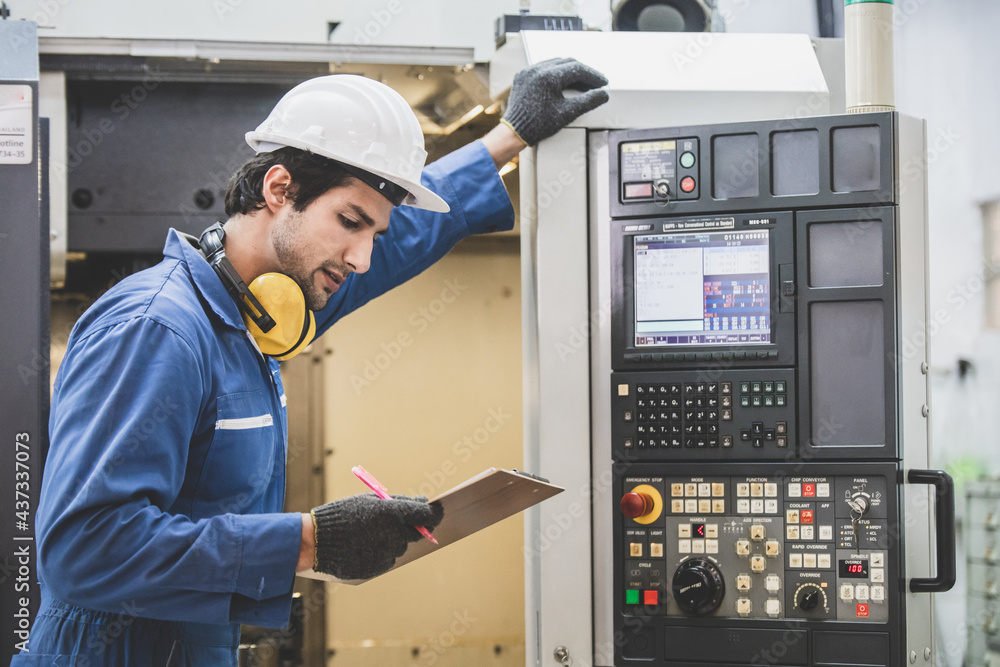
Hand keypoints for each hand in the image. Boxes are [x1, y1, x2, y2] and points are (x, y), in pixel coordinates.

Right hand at [310, 493, 442, 578]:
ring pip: (401, 547)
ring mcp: (387, 553)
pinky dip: (382, 553)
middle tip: (396, 523)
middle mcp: (394, 534)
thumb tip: (423, 501)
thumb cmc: (343, 514)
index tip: (436, 513)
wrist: (317, 541)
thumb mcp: (370, 499)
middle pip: (418, 533)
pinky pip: (388, 559)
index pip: (427, 516)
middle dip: (413, 528)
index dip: (435, 514)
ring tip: (369, 534)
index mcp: (392, 513)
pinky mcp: (379, 568)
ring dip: (393, 540)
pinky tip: (364, 546)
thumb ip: (400, 501)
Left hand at [501, 57, 609, 145]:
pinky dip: (557, 73)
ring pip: (556, 64)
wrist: (514, 132)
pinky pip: (543, 68)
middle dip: (584, 73)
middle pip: (568, 63)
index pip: (577, 69)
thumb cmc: (538, 125)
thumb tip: (603, 95)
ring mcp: (528, 71)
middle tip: (595, 83)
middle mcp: (537, 70)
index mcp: (548, 76)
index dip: (593, 76)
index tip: (603, 82)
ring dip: (571, 71)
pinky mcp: (523, 76)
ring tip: (583, 83)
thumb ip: (588, 102)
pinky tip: (564, 82)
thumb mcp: (567, 114)